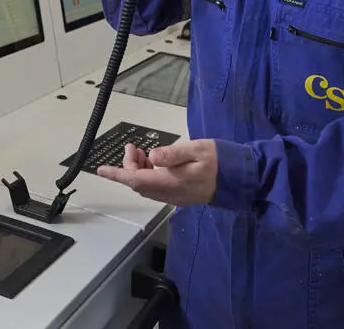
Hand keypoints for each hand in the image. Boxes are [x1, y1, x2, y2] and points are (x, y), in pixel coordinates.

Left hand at [96, 139, 218, 206]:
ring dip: (139, 171)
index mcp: (171, 182)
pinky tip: (155, 162)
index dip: (117, 174)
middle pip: (138, 184)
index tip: (101, 170)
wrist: (242, 179)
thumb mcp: (197, 149)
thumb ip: (173, 153)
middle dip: (129, 166)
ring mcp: (176, 196)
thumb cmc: (220, 160)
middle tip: (133, 147)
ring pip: (147, 187)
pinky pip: (157, 188)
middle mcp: (171, 193)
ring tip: (142, 152)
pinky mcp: (182, 195)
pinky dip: (149, 175)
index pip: (136, 180)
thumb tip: (152, 156)